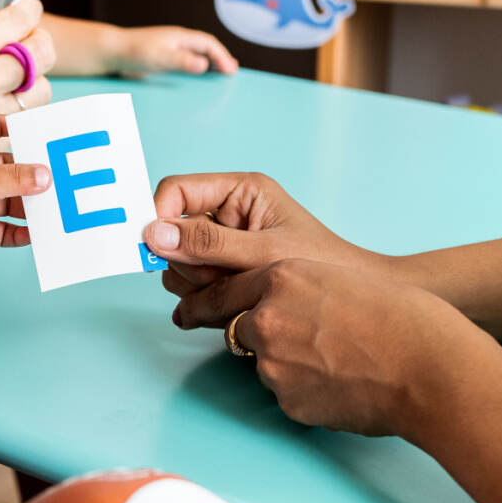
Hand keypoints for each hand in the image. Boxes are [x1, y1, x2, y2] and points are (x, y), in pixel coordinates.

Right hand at [0, 0, 56, 187]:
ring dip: (35, 79)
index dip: (30, 11)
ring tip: (17, 76)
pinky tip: (4, 104)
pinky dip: (21, 110)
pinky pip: (25, 121)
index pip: (18, 20)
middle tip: (31, 41)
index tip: (30, 9)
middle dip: (40, 42)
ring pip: (41, 91)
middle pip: (41, 54)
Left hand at [0, 114, 50, 274]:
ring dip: (29, 204)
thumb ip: (15, 178)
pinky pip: (8, 230)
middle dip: (28, 172)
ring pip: (11, 200)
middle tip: (52, 172)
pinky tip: (36, 232)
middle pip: (6, 168)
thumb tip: (45, 176)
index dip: (0, 123)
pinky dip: (22, 232)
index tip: (23, 126)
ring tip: (51, 205)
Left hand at [108, 25, 237, 77]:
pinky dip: (197, 67)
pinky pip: (186, 61)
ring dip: (210, 63)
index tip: (230, 71)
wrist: (112, 52)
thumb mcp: (160, 58)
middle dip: (220, 58)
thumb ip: (182, 61)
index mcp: (180, 37)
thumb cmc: (134, 52)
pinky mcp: (163, 58)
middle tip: (232, 71)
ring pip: (197, 54)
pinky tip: (197, 76)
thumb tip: (204, 65)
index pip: (208, 44)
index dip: (222, 56)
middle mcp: (178, 41)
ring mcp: (170, 48)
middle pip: (206, 47)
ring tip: (221, 74)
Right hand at [142, 172, 381, 298]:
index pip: (176, 192)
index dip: (160, 215)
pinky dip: (202, 304)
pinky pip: (189, 291)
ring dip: (196, 287)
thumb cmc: (321, 267)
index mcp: (239, 193)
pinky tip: (228, 310)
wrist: (348, 310)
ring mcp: (221, 250)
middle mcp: (225, 217)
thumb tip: (153, 234)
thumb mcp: (262, 252)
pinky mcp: (221, 279)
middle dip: (190, 262)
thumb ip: (208, 244)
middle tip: (224, 277)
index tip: (155, 246)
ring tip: (236, 293)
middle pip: (171, 234)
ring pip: (176, 266)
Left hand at [170, 257, 495, 438]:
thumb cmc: (401, 319)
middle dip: (259, 336)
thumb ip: (298, 288)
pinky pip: (288, 394)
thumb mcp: (340, 279)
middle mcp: (267, 319)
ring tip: (342, 361)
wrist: (429, 367)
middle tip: (299, 343)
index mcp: (281, 277)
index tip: (189, 310)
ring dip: (290, 365)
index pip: (226, 291)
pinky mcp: (288, 401)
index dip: (208, 302)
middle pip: (240, 330)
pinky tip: (344, 384)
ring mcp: (274, 364)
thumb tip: (277, 307)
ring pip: (266, 364)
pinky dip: (308, 391)